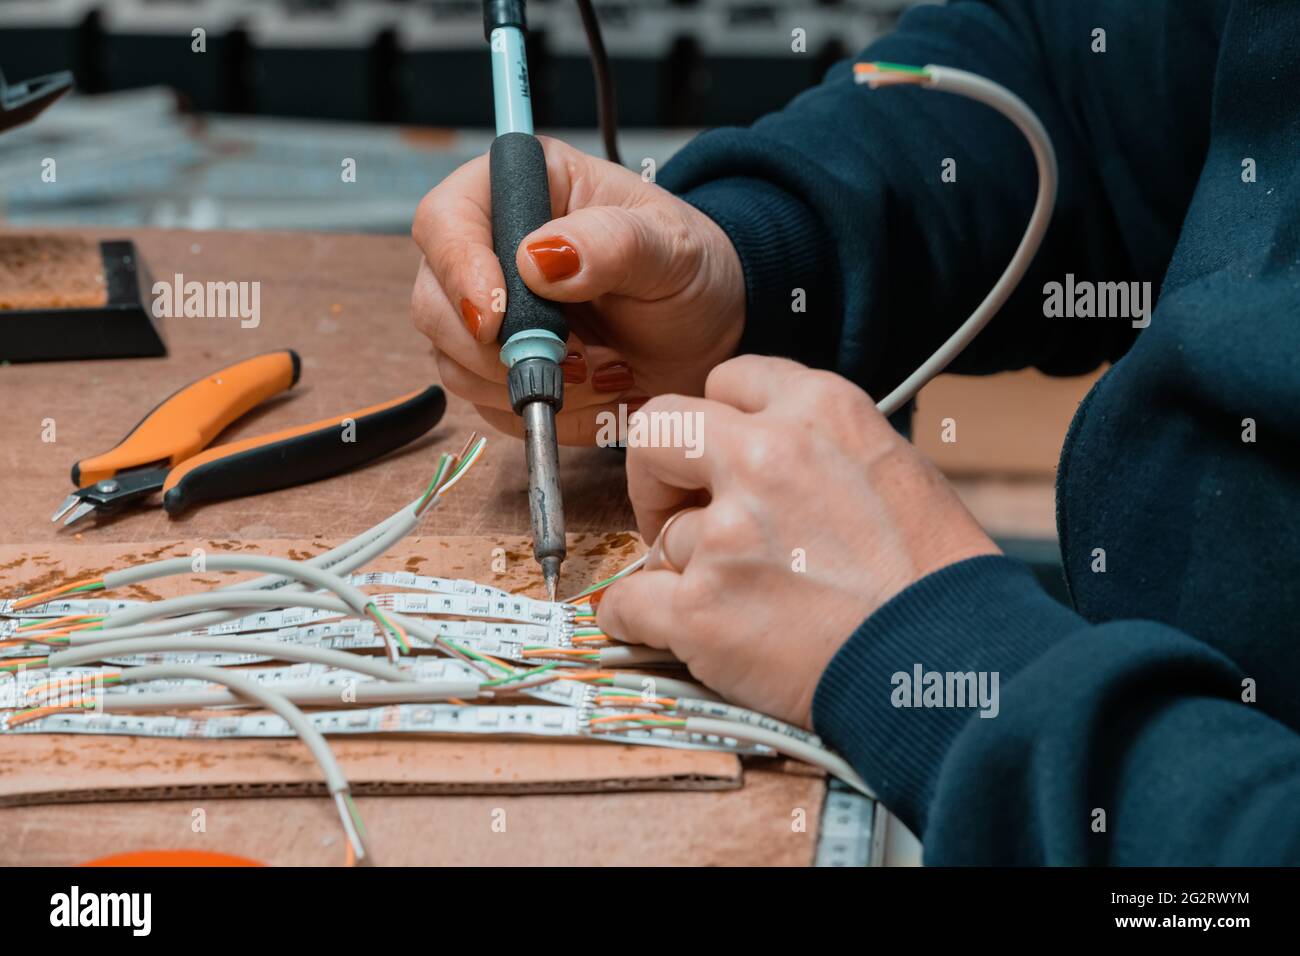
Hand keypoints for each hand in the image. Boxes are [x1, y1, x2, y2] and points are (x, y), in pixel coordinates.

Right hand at [410, 136, 745, 443]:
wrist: (706, 333)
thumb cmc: (689, 271)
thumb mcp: (671, 248)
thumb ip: (612, 244)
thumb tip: (536, 257)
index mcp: (522, 189)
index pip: (444, 221)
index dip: (458, 271)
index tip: (496, 319)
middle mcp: (487, 249)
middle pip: (433, 301)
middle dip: (498, 348)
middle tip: (575, 360)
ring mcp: (486, 316)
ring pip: (453, 362)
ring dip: (528, 382)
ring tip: (603, 373)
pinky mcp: (496, 372)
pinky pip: (487, 404)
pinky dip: (540, 410)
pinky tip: (595, 393)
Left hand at [596, 355, 999, 726]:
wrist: (953, 666)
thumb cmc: (935, 579)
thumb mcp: (891, 466)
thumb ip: (817, 446)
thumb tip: (756, 458)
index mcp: (821, 410)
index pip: (729, 380)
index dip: (716, 423)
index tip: (715, 457)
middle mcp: (767, 456)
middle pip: (658, 430)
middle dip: (657, 472)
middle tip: (676, 513)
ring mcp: (728, 535)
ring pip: (662, 540)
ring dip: (685, 571)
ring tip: (744, 606)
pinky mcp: (703, 610)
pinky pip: (628, 604)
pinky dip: (633, 619)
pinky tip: (652, 627)